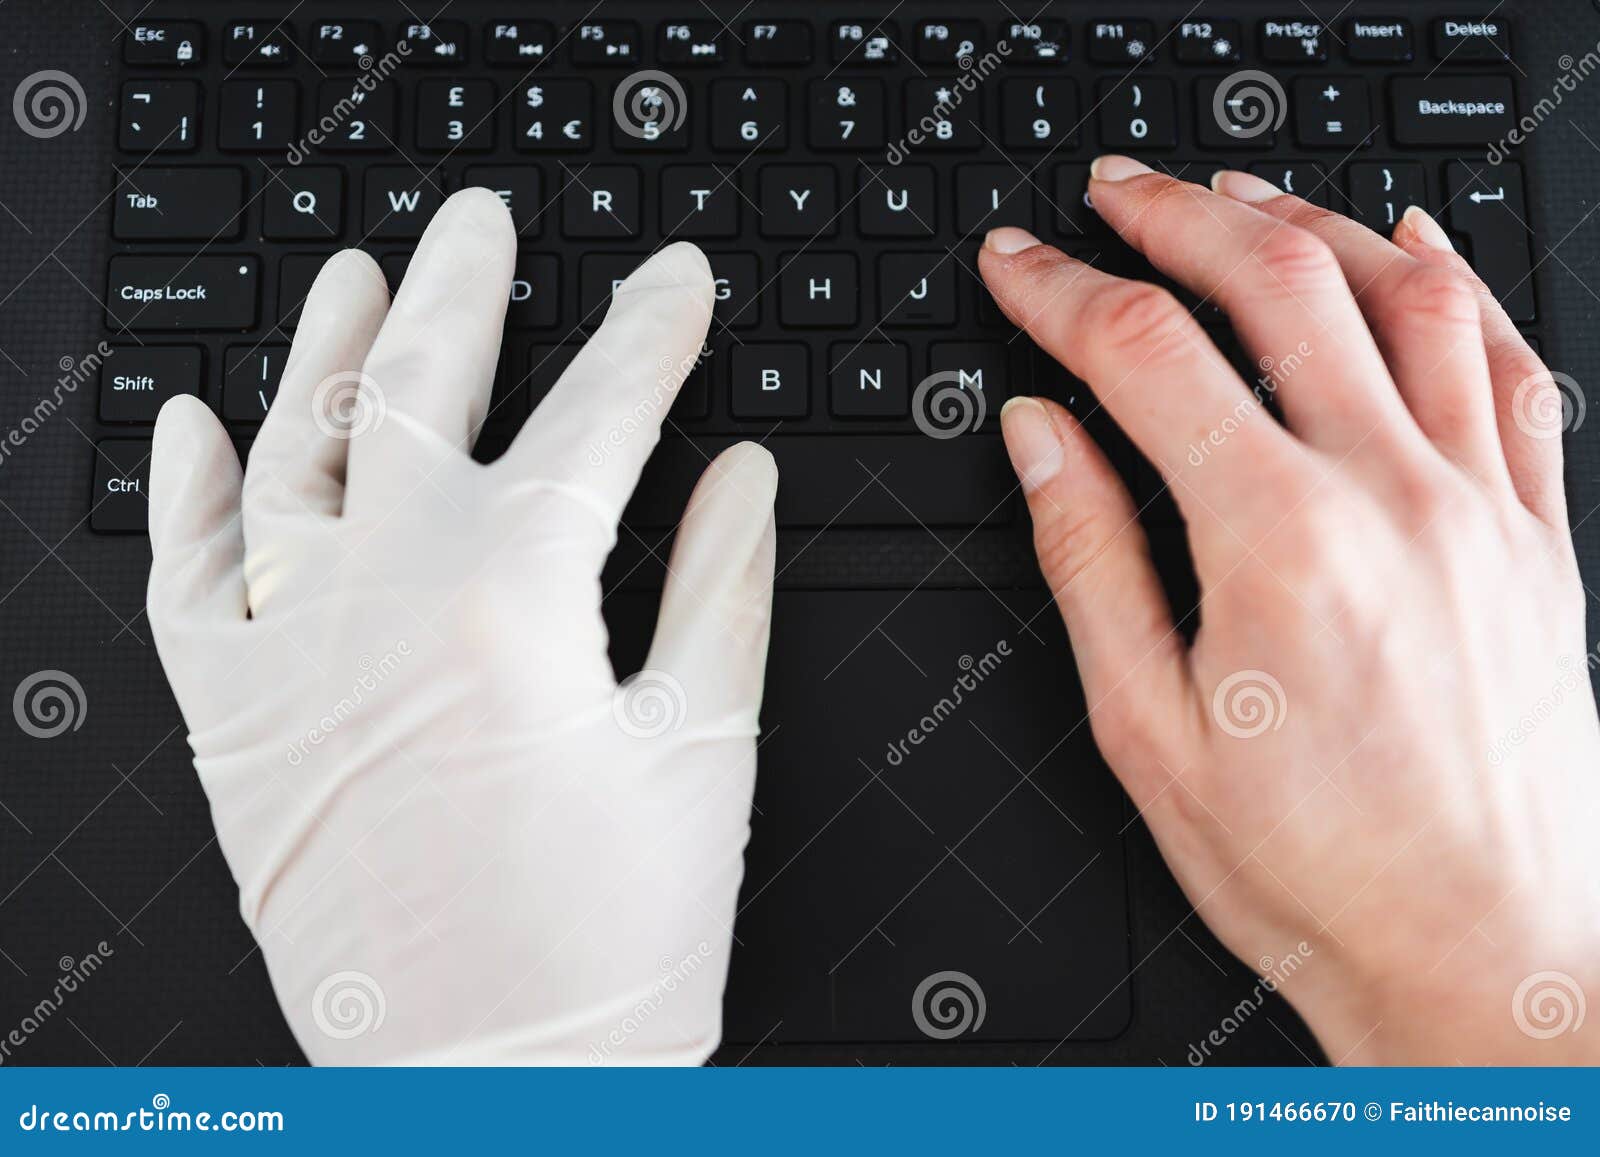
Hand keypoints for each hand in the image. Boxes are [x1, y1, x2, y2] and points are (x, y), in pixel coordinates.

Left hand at [147, 190, 776, 1064]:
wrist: (491, 1092)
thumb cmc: (604, 950)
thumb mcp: (703, 750)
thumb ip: (723, 586)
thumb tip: (742, 478)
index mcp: (517, 600)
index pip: (602, 414)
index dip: (650, 330)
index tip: (673, 281)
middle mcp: (384, 600)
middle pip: (424, 389)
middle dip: (467, 286)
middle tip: (483, 222)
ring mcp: (290, 655)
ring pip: (296, 450)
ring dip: (329, 348)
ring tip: (360, 273)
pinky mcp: (229, 724)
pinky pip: (185, 579)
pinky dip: (187, 492)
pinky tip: (200, 422)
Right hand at [979, 157, 1599, 1063]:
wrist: (1486, 957)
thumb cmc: (1318, 871)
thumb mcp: (1148, 728)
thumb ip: (1090, 556)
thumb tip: (1041, 435)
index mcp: (1276, 542)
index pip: (1146, 351)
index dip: (1062, 290)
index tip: (1019, 265)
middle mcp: (1393, 497)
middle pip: (1276, 282)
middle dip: (1177, 213)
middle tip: (1115, 192)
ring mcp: (1482, 507)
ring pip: (1405, 294)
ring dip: (1311, 219)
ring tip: (1242, 192)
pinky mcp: (1540, 537)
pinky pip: (1514, 366)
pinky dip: (1459, 285)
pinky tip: (1418, 250)